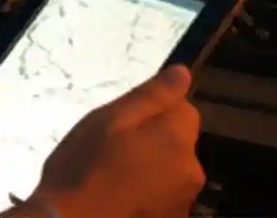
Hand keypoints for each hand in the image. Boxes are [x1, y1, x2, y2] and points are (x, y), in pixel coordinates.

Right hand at [26, 64, 205, 217]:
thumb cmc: (85, 166)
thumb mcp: (109, 119)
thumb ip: (150, 96)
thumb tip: (182, 73)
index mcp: (177, 138)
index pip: (183, 108)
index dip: (152, 110)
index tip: (121, 122)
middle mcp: (191, 169)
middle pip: (177, 140)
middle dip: (151, 138)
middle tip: (110, 146)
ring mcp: (183, 198)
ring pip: (170, 167)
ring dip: (149, 164)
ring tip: (111, 171)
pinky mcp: (171, 217)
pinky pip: (163, 192)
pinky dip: (146, 189)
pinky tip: (118, 193)